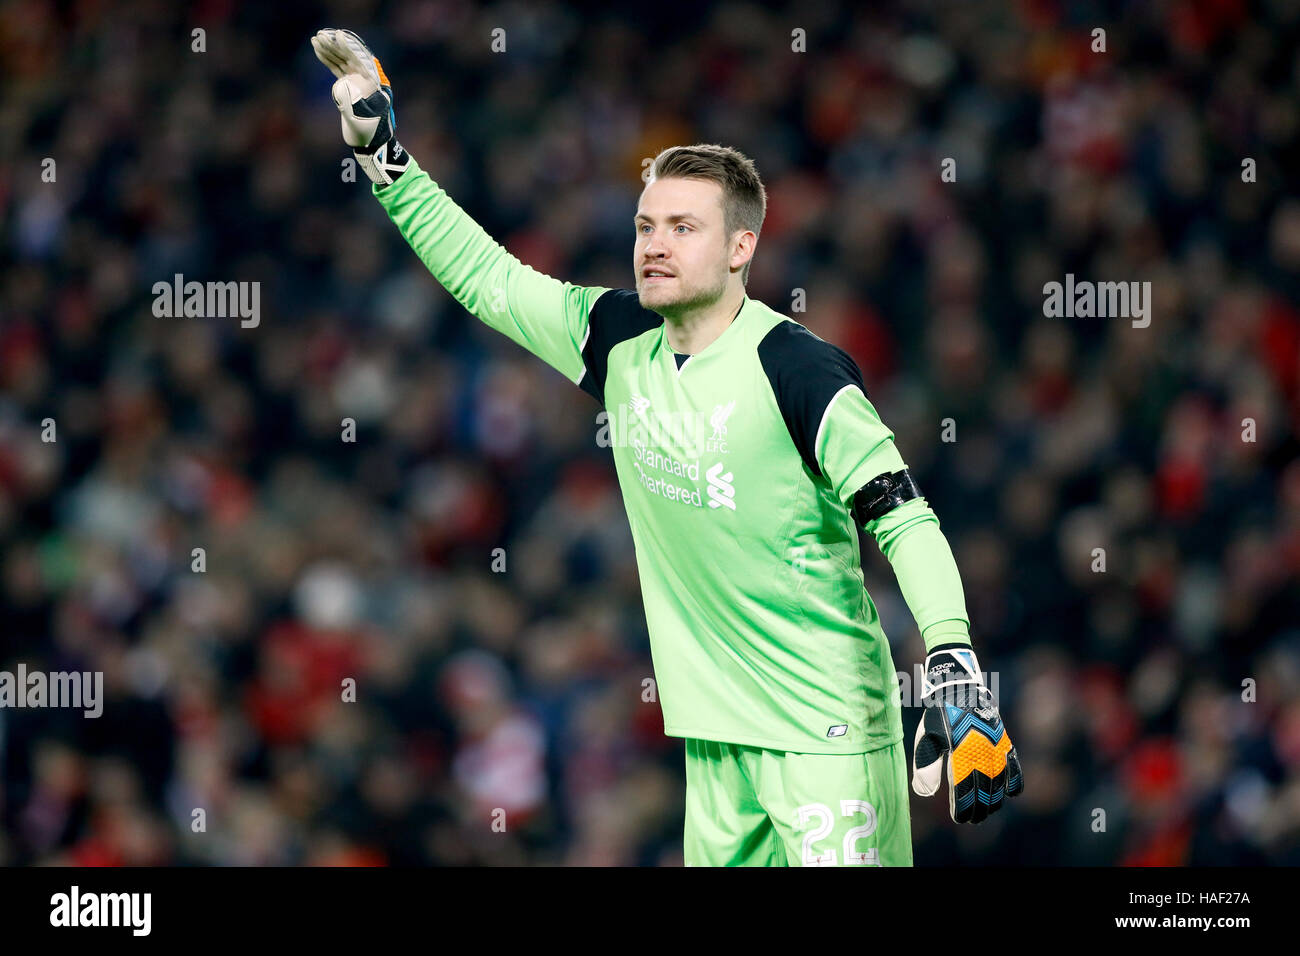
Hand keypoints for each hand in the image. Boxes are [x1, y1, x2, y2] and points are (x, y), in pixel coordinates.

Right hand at [311, 28, 408, 184]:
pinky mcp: (351, 86)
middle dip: (336, 45)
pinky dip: (329, 60)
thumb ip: (350, 104)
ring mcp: (359, 82)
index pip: (361, 60)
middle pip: (351, 57)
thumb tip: (339, 86)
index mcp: (375, 84)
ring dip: (330, 50)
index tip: (338, 36)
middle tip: (321, 35)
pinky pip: (339, 69)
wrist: (371, 145)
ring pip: (343, 61)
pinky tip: (319, 50)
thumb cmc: (368, 135)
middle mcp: (368, 80)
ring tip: (316, 39)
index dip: (349, 47)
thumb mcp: (359, 122)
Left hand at [911, 644, 1022, 823]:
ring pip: (999, 781)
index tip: (960, 819)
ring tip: (989, 810)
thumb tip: (925, 793)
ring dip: (996, 799)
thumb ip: (926, 766)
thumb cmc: (939, 714)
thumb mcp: (927, 738)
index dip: (963, 807)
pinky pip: (1013, 764)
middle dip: (980, 808)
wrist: (959, 687)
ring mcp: (995, 747)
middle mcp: (982, 753)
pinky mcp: (1003, 740)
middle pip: (984, 790)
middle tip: (974, 820)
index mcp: (961, 754)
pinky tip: (1012, 794)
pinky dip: (1014, 780)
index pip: (965, 790)